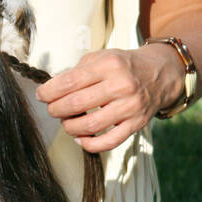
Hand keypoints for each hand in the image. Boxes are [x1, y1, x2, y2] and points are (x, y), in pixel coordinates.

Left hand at [35, 45, 184, 152]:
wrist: (160, 73)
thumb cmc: (124, 65)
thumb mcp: (102, 57)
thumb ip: (78, 71)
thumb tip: (52, 89)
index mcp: (109, 65)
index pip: (69, 81)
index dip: (49, 91)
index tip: (41, 95)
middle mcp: (121, 85)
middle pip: (76, 103)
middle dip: (56, 109)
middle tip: (52, 109)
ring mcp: (130, 106)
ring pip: (90, 125)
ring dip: (70, 127)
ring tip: (66, 122)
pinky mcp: (136, 124)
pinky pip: (109, 142)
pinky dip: (89, 144)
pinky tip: (80, 138)